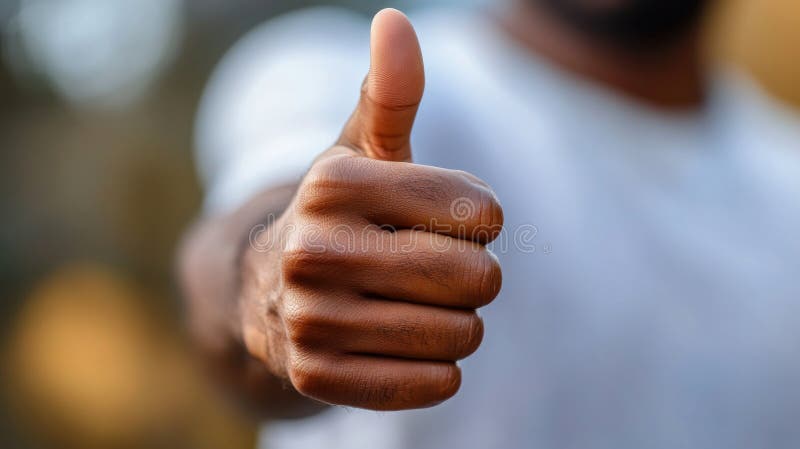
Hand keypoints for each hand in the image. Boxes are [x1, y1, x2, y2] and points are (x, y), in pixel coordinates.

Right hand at [239, 8, 503, 410]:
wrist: (262, 289)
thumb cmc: (338, 213)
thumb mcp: (360, 150)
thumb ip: (390, 93)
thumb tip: (395, 21)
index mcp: (333, 185)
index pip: (480, 211)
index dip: (482, 219)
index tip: (454, 220)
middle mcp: (310, 250)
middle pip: (477, 277)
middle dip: (475, 275)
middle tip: (439, 270)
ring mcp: (308, 319)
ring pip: (459, 336)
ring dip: (459, 324)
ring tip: (420, 306)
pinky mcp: (315, 376)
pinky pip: (430, 386)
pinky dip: (438, 372)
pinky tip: (411, 347)